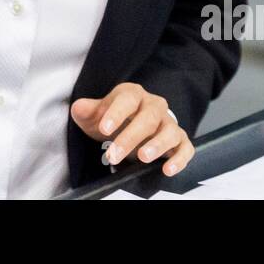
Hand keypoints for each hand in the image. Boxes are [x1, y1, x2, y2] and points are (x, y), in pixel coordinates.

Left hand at [71, 82, 193, 176]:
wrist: (130, 126)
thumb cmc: (113, 119)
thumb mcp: (96, 115)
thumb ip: (87, 111)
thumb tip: (78, 107)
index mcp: (133, 94)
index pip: (127, 99)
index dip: (116, 113)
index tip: (104, 129)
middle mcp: (154, 106)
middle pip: (148, 118)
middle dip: (131, 137)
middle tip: (114, 155)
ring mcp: (168, 123)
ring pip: (169, 131)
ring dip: (158, 145)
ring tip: (143, 158)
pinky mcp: (179, 140)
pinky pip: (185, 147)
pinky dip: (179, 158)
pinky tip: (168, 169)